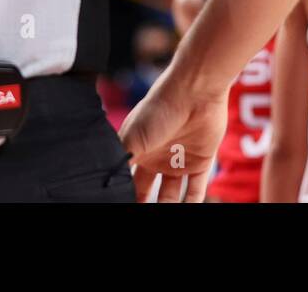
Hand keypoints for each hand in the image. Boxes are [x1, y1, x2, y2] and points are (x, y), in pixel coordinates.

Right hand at [118, 67, 227, 202]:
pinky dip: (193, 204)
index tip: (119, 204)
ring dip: (168, 208)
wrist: (194, 91)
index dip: (124, 195)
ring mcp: (179, 159)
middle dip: (144, 204)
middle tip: (141, 214)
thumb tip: (105, 186)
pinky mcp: (202, 160)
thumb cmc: (158, 110)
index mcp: (138, 151)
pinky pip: (197, 189)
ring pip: (172, 194)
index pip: (128, 181)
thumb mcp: (131, 138)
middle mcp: (157, 157)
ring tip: (164, 217)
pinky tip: (186, 213)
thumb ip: (119, 164)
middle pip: (148, 191)